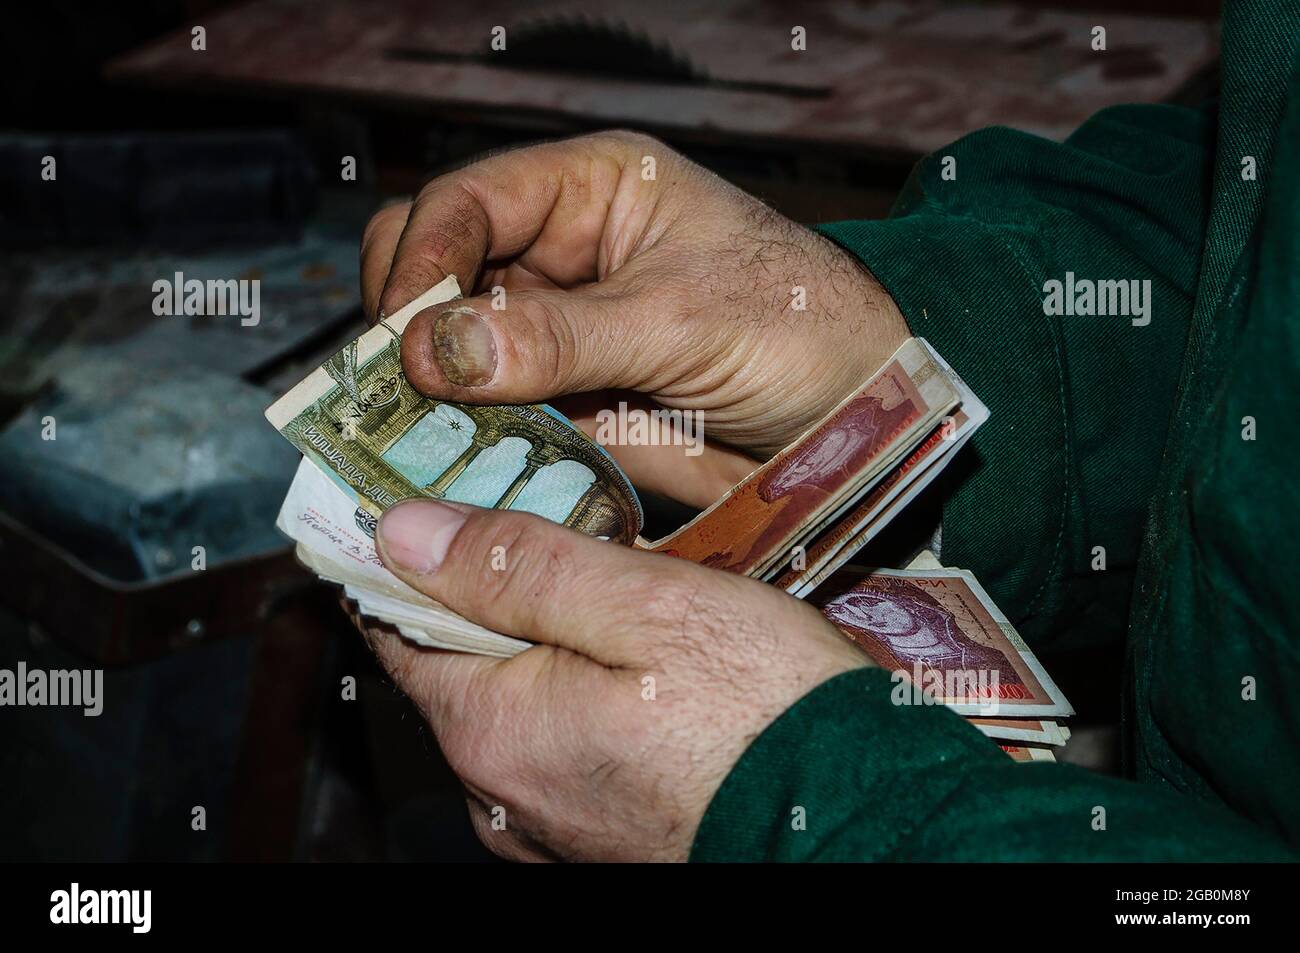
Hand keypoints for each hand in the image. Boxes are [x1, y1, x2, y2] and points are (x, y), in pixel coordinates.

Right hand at [361, 130, 908, 506]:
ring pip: (452, 356)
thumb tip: (433, 349)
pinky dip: (464, 445)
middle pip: (437, 274)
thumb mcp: (681, 317)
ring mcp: (555, 335)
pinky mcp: (564, 405)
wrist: (860, 416)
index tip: (399, 336)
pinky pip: (489, 419)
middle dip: (407, 329)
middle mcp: (558, 256)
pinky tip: (449, 470)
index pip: (465, 204)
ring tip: (405, 443)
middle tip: (392, 397)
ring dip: (425, 397)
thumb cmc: (800, 327)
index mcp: (588, 192)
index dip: (420, 263)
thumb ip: (559, 335)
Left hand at [363, 497, 868, 861]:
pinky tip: (627, 659)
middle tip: (530, 513)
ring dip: (533, 640)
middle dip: (479, 588)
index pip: (396, 627)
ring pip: (511, 703)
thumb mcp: (644, 604)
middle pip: (455, 664)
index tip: (421, 495)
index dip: (403, 554)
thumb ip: (517, 565)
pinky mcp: (601, 832)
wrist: (859, 821)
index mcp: (495, 729)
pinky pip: (558, 745)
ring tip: (593, 578)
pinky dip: (572, 691)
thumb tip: (405, 531)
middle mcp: (504, 791)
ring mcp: (551, 823)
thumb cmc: (764, 712)